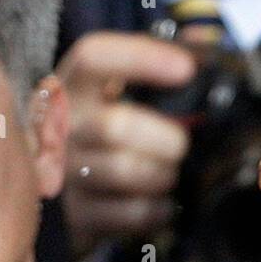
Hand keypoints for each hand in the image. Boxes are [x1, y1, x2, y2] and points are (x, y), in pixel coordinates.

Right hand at [57, 31, 197, 256]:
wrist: (61, 206)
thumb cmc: (100, 144)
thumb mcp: (110, 100)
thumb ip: (149, 72)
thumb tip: (201, 44)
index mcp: (69, 88)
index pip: (94, 58)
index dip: (141, 58)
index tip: (187, 69)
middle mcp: (59, 128)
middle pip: (116, 126)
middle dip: (165, 139)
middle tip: (179, 147)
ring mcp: (63, 175)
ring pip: (127, 171)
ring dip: (163, 176)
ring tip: (165, 176)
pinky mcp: (77, 217)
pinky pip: (133, 212)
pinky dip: (158, 210)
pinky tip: (157, 203)